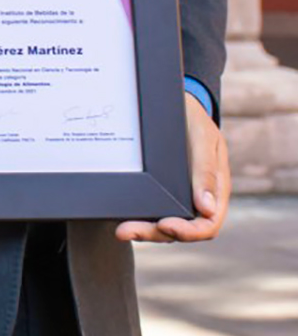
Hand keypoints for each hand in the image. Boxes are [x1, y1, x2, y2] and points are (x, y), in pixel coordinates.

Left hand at [115, 91, 229, 242]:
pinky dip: (139, 216)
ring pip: (164, 224)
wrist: (175, 101)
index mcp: (215, 190)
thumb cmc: (193, 118)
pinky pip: (153, 209)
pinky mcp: (161, 188)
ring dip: (143, 230)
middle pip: (180, 230)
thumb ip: (206, 171)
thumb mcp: (203, 138)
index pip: (207, 225)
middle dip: (154, 234)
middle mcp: (197, 198)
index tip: (164, 225)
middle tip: (125, 231)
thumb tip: (207, 209)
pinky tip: (121, 215)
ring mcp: (179, 195)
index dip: (188, 232)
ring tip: (120, 230)